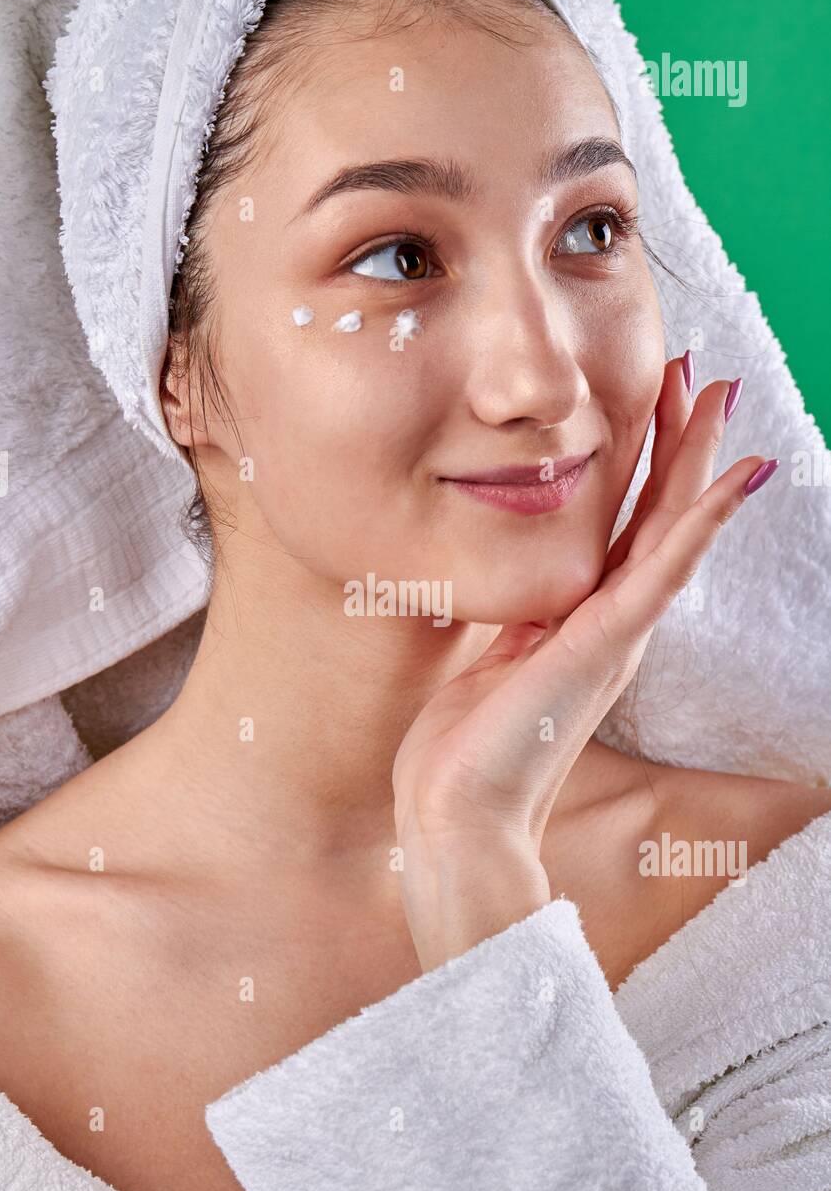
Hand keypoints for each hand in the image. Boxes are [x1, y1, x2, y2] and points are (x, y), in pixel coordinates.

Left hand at [392, 356, 775, 966]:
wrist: (459, 815)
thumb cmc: (464, 749)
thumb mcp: (488, 658)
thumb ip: (515, 619)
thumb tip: (511, 582)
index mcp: (579, 622)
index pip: (620, 527)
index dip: (640, 464)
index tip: (649, 401)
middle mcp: (609, 623)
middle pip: (655, 514)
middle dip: (676, 442)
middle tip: (701, 375)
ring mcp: (615, 634)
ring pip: (668, 528)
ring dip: (694, 458)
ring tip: (718, 395)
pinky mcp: (606, 646)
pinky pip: (662, 572)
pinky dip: (699, 522)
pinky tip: (731, 476)